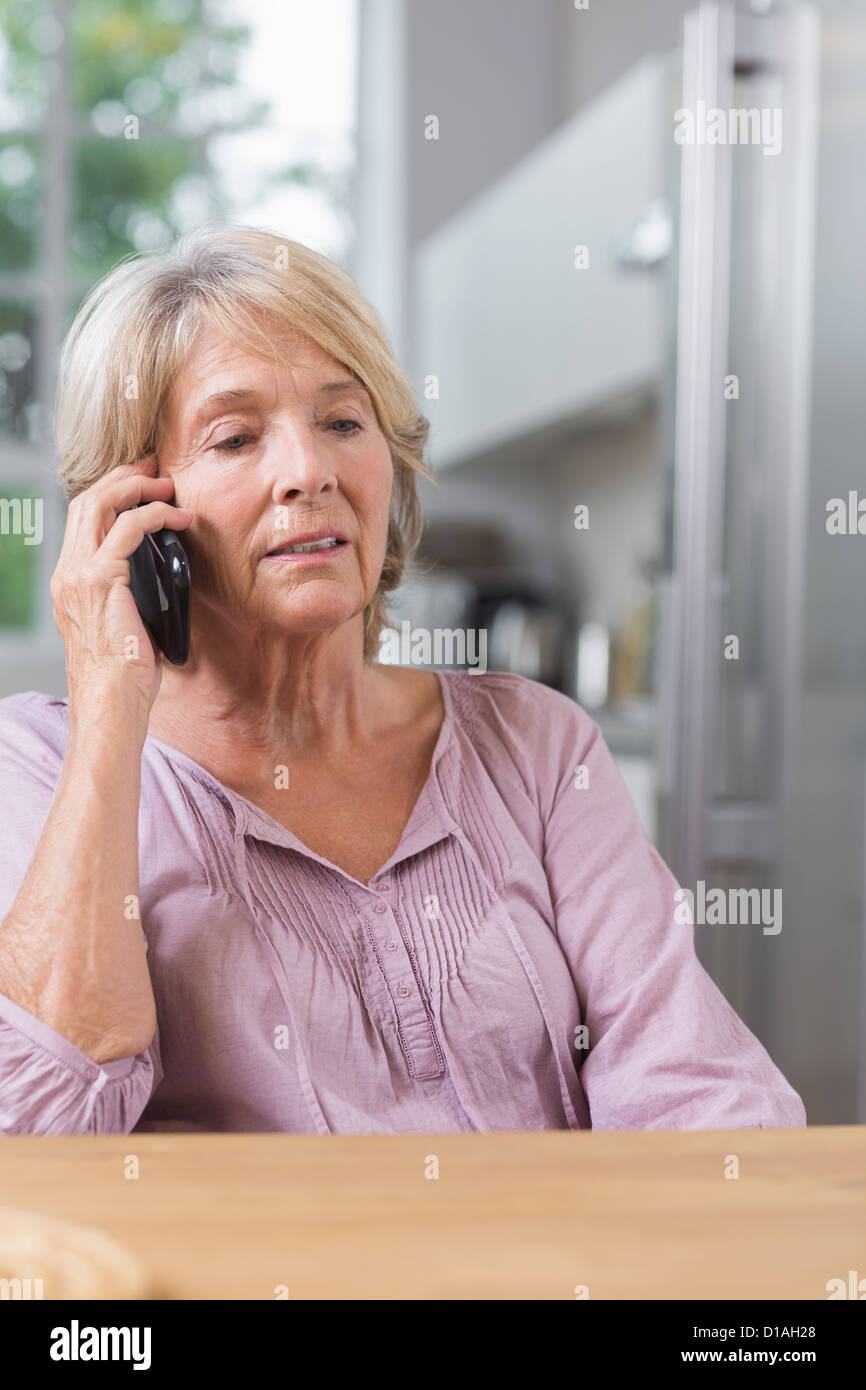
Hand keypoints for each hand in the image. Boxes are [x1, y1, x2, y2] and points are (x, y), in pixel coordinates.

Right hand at [50, 456, 192, 727]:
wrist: (110, 704)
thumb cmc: (124, 678)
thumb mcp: (126, 627)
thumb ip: (134, 597)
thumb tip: (165, 580)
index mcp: (70, 582)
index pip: (83, 519)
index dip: (113, 492)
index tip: (144, 482)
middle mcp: (68, 573)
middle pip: (87, 500)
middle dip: (123, 475)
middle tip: (155, 466)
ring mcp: (79, 575)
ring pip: (101, 504)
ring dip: (137, 486)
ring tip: (168, 484)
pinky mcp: (101, 580)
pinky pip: (128, 528)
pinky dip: (155, 514)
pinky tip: (178, 517)